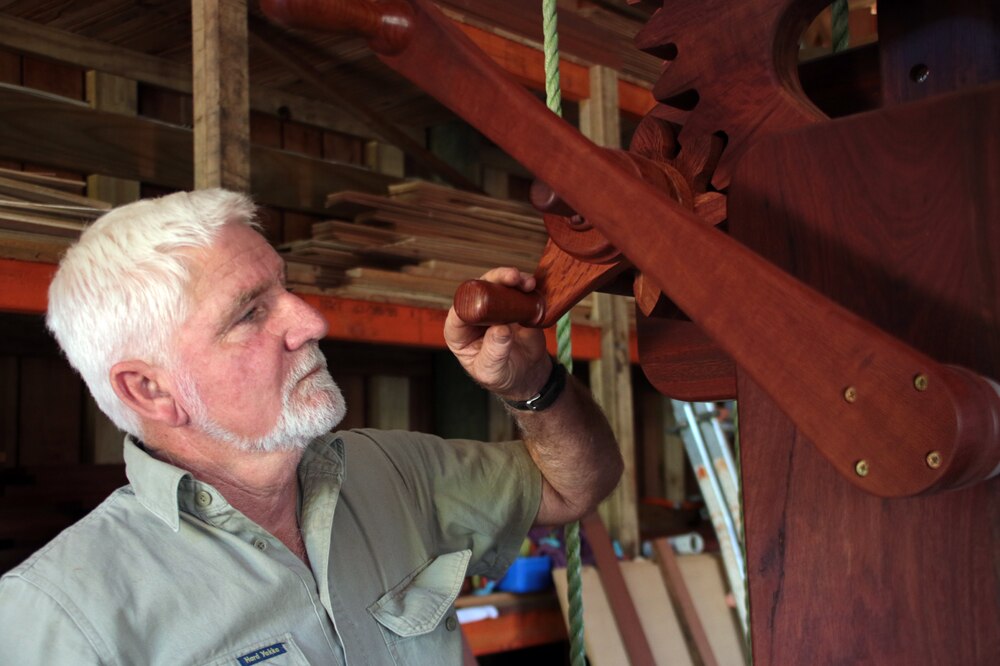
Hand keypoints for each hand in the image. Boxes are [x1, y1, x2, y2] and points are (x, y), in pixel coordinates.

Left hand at [445, 267, 550, 399]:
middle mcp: (474, 317)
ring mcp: (494, 309)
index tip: (486, 298)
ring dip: (511, 279)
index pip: (458, 313)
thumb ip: (494, 352)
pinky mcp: (512, 305)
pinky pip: (516, 291)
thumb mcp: (493, 371)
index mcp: (459, 333)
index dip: (470, 302)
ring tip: (526, 283)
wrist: (528, 375)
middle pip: (478, 291)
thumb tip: (501, 329)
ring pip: (497, 286)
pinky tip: (533, 286)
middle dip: (494, 280)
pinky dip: (525, 286)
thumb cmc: (502, 376)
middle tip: (511, 279)